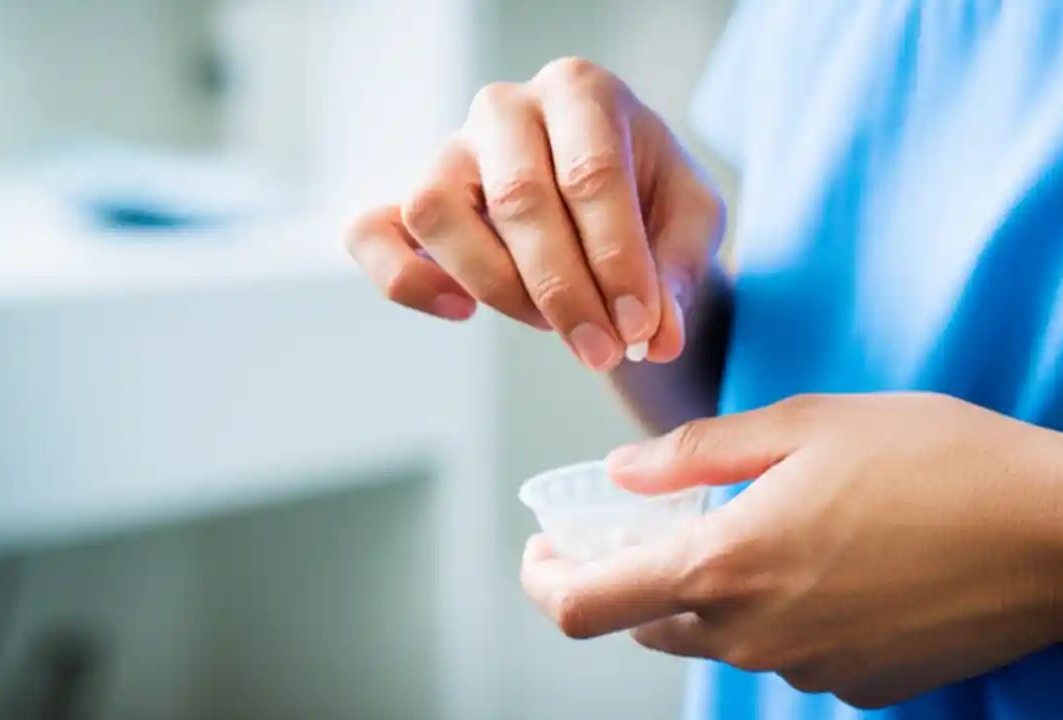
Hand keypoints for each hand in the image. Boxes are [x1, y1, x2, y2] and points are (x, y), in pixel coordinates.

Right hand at [346, 57, 724, 370]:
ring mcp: (448, 150)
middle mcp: (505, 108)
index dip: (616, 261)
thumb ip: (678, 271)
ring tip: (550, 324)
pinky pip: (371, 235)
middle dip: (564, 291)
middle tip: (601, 353)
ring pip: (437, 212)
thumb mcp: (691, 221)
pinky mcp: (407, 200)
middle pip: (518, 198)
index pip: (590, 174)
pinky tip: (461, 311)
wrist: (610, 197)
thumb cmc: (650, 198)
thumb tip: (656, 338)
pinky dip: (405, 280)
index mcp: (581, 91)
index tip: (640, 330)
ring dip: (497, 286)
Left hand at [522, 393, 1062, 707]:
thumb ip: (696, 454)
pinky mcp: (859, 686)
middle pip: (645, 623)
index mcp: (725, 565)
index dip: (545, 577)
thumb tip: (620, 473)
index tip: (546, 547)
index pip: (584, 604)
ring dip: (708, 591)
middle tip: (649, 521)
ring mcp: (808, 670)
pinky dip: (778, 612)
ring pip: (718, 637)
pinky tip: (828, 562)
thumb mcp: (806, 424)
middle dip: (629, 575)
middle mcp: (754, 635)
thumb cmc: (936, 461)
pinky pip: (788, 651)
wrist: (1059, 535)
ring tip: (756, 526)